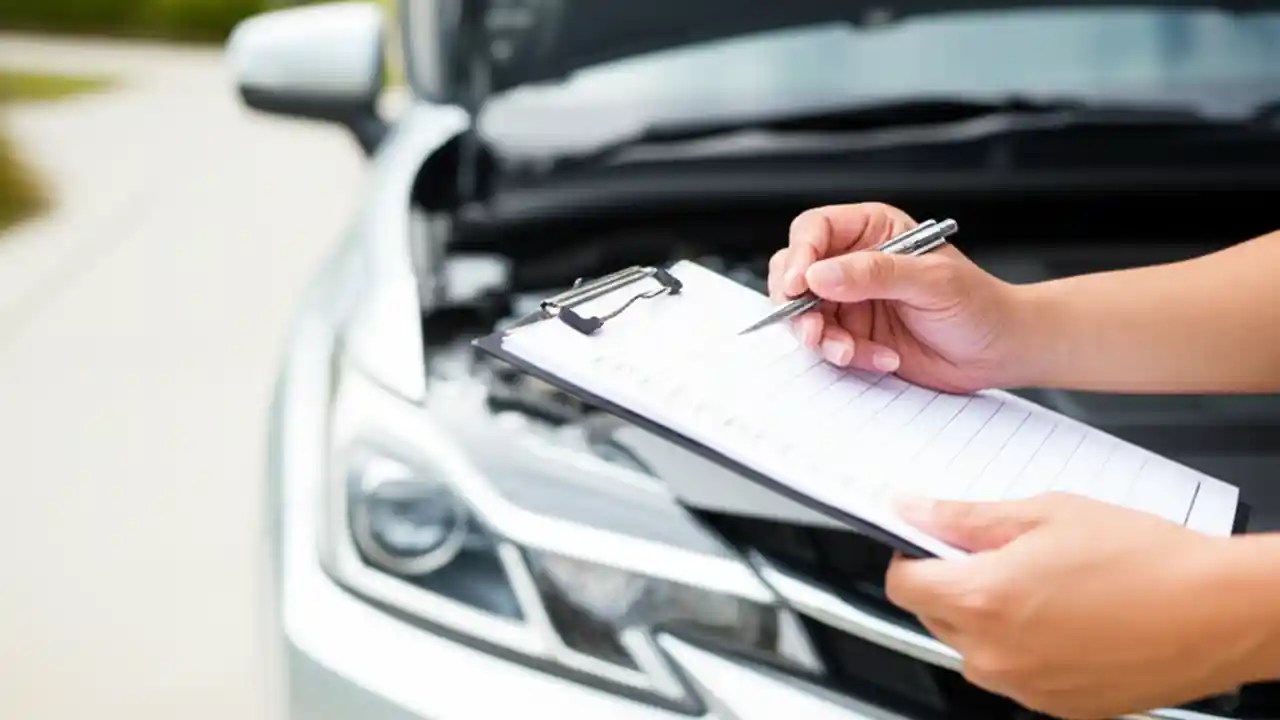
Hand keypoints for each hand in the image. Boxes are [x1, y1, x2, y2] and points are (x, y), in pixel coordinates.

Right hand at [768, 202, 1026, 391]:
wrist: (1000, 351)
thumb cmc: (979, 304)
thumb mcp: (929, 281)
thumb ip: (873, 274)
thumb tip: (819, 274)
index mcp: (873, 230)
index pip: (815, 231)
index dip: (800, 256)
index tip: (797, 285)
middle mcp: (855, 261)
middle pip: (796, 271)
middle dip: (797, 303)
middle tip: (812, 328)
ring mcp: (851, 300)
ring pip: (804, 313)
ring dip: (821, 337)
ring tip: (849, 351)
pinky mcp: (854, 334)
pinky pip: (828, 344)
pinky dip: (847, 356)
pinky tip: (884, 358)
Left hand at [886, 493, 1268, 718]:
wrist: (1216, 613)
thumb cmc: (1141, 558)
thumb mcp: (1044, 514)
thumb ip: (965, 517)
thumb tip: (912, 510)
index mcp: (982, 599)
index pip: (903, 585)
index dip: (912, 557)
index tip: (934, 543)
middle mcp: (994, 654)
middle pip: (935, 616)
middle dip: (952, 584)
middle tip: (1000, 555)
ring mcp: (1025, 687)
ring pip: (973, 649)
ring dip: (987, 618)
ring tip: (1043, 587)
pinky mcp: (1057, 707)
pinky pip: (1014, 674)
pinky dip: (1023, 648)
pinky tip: (1066, 619)